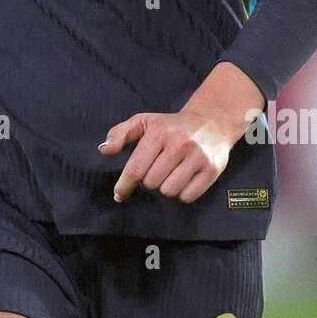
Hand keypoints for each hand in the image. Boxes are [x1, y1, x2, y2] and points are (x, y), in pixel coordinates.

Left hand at [98, 62, 264, 204]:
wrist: (211, 122)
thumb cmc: (172, 125)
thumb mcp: (144, 121)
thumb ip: (121, 134)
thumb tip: (104, 149)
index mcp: (159, 132)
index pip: (136, 168)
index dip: (124, 185)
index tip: (119, 194)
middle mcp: (179, 143)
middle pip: (151, 183)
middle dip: (149, 181)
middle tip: (155, 170)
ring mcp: (197, 157)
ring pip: (169, 191)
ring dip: (165, 188)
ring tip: (170, 174)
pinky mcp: (212, 169)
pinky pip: (188, 196)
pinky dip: (182, 193)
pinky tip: (183, 179)